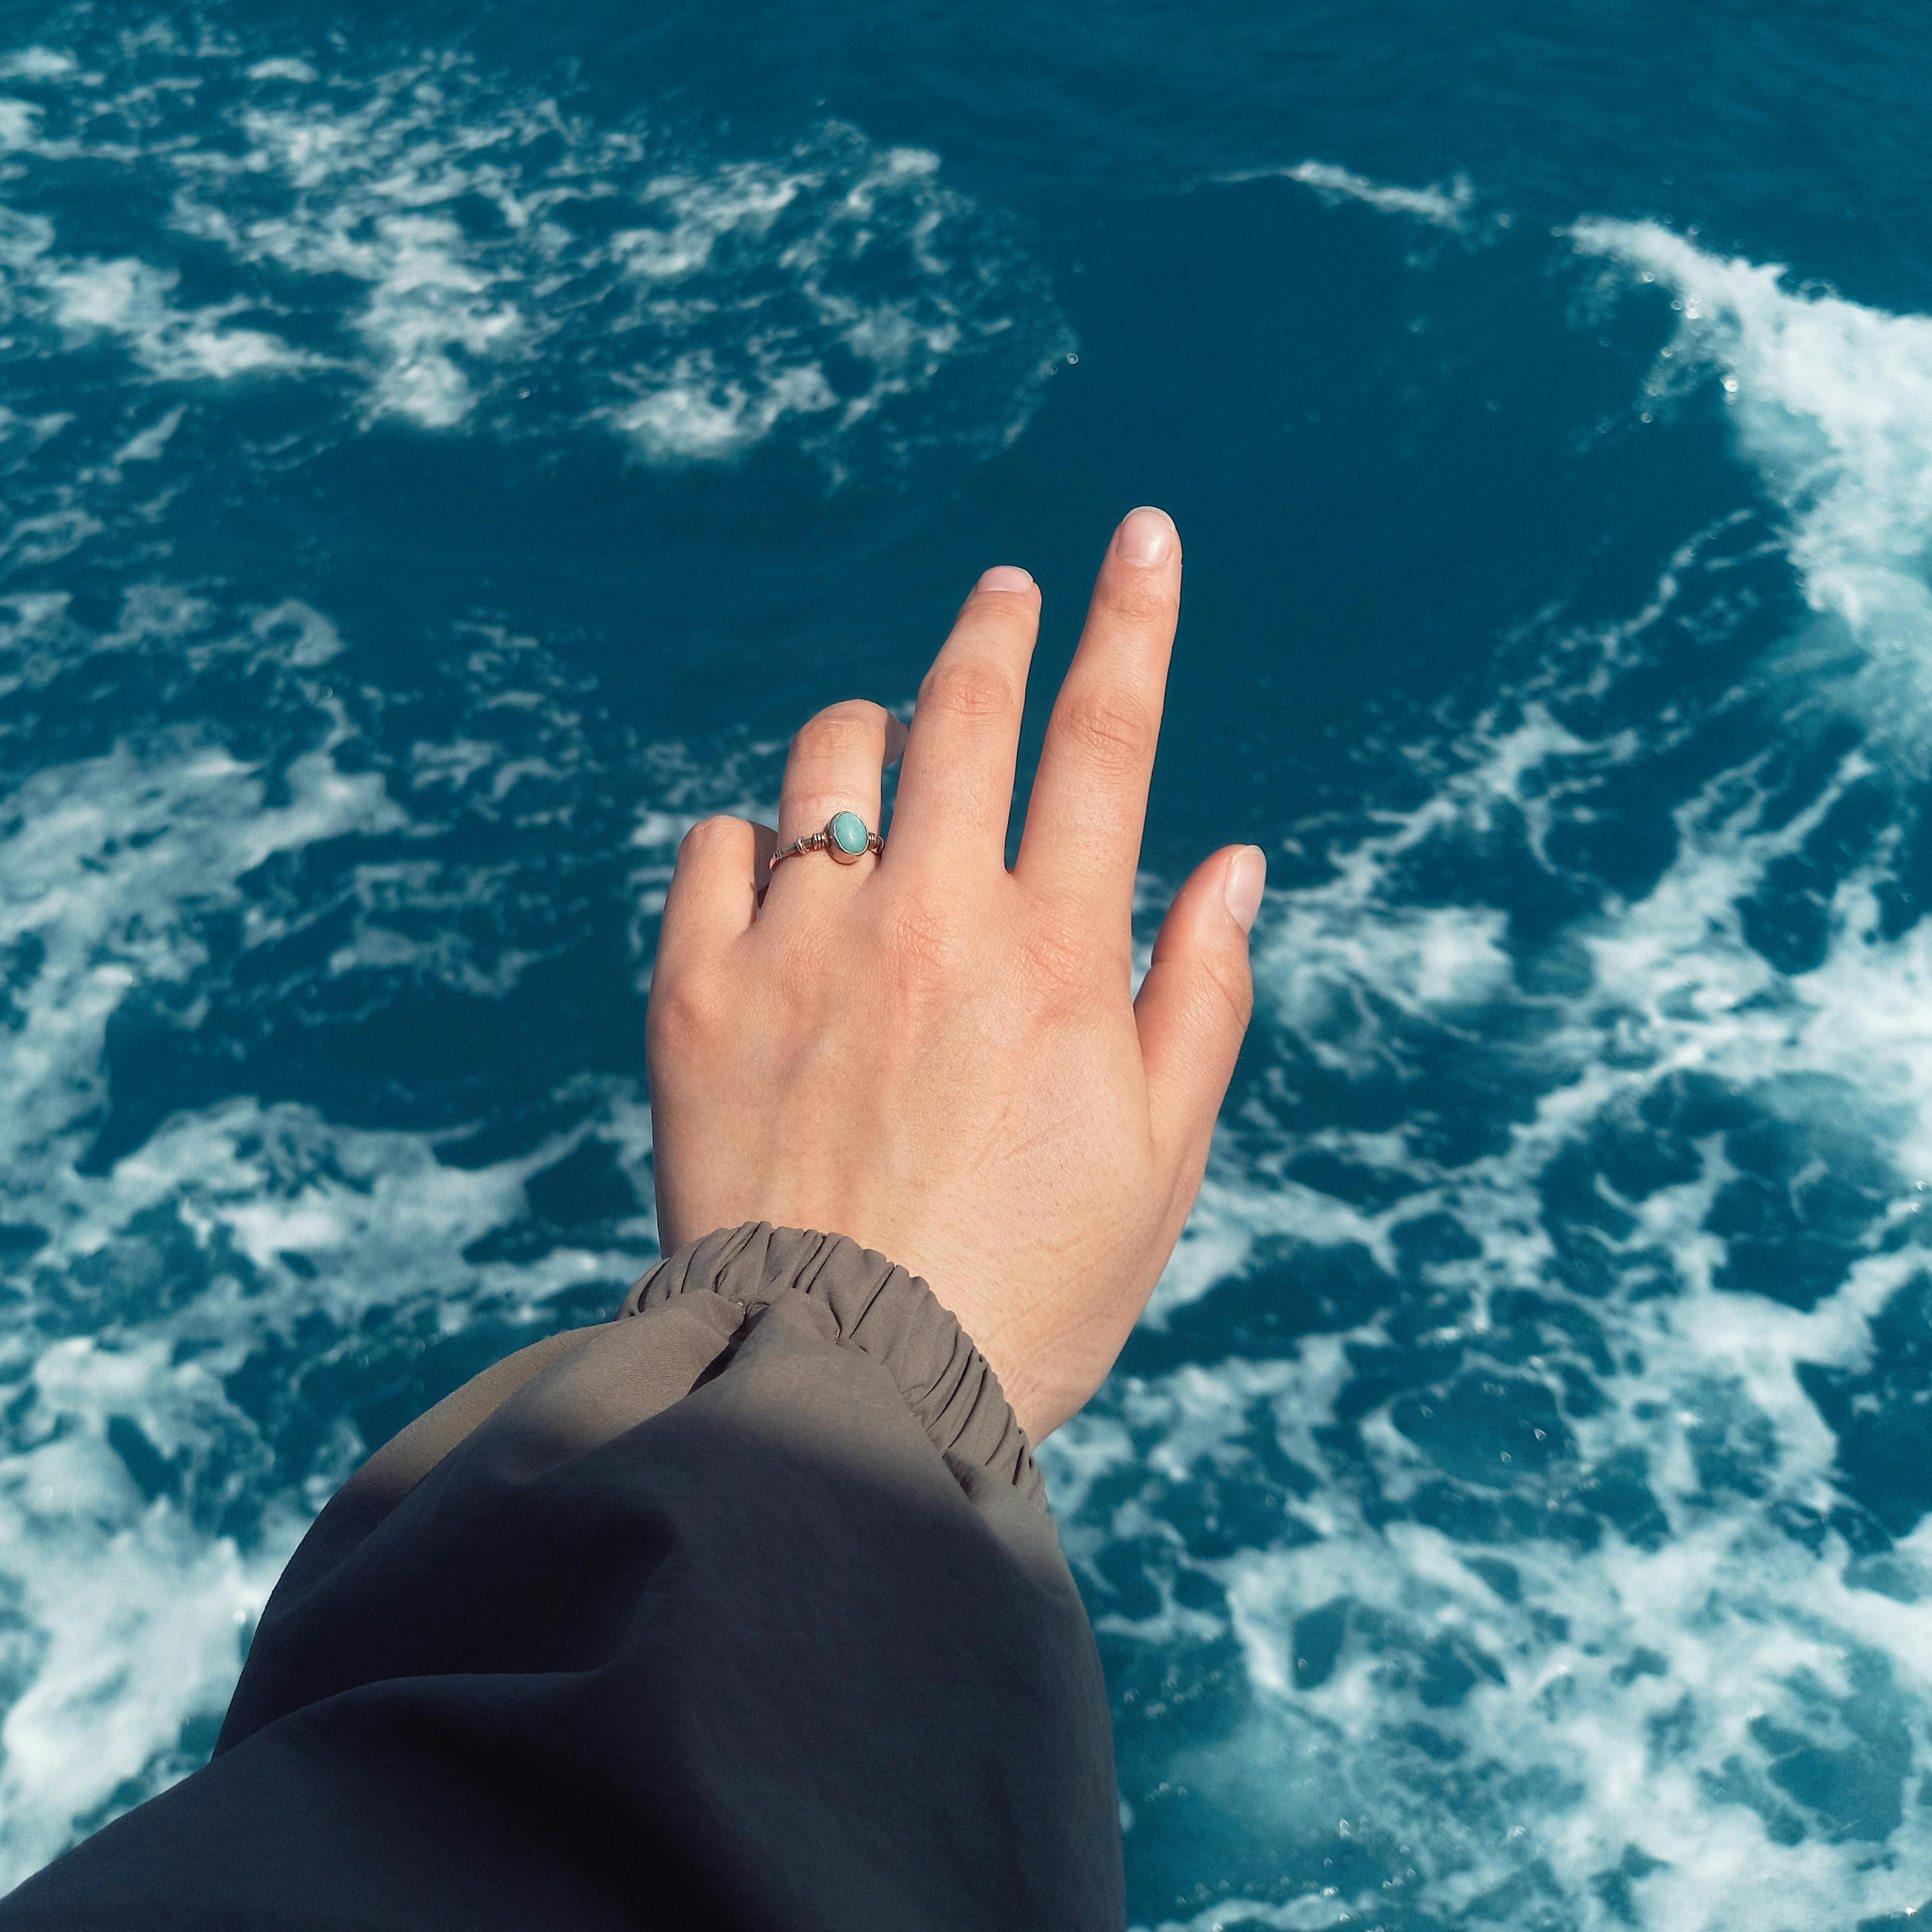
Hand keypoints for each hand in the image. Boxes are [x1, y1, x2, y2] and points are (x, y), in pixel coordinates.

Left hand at [646, 511, 1260, 1441]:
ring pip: (829, 761)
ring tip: (884, 757)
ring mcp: (801, 948)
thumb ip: (1200, 994)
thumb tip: (1236, 858)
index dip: (1134, 621)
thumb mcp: (1156, 1160)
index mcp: (1054, 955)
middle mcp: (927, 921)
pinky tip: (778, 877)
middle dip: (995, 627)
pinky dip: (753, 843)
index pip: (1107, 738)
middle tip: (1006, 593)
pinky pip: (716, 849)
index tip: (1142, 537)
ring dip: (869, 733)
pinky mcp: (694, 994)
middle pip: (964, 708)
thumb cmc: (1026, 1292)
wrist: (839, 1394)